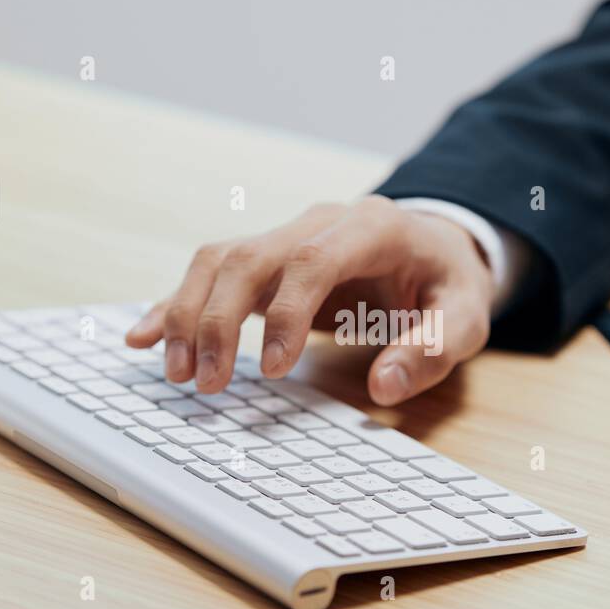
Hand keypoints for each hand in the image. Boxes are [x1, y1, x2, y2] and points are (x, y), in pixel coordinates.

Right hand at [126, 195, 494, 404]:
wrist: (436, 247)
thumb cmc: (447, 284)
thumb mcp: (464, 317)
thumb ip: (432, 348)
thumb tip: (385, 386)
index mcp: (372, 227)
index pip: (314, 260)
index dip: (288, 313)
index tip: (274, 369)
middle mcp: (319, 222)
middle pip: (250, 257)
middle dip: (220, 320)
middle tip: (208, 383)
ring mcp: (287, 236)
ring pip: (219, 261)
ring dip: (189, 315)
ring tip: (178, 373)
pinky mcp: (267, 261)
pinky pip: (211, 274)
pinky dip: (176, 305)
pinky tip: (144, 336)